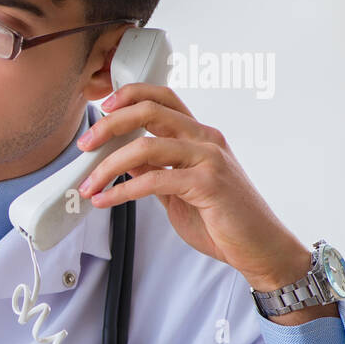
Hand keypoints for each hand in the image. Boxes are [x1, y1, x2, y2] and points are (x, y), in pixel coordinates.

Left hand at [75, 83, 313, 295]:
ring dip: (107, 166)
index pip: (162, 98)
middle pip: (150, 111)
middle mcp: (205, 139)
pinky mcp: (208, 184)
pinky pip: (154, 180)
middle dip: (108, 125)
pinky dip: (121, 191)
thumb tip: (124, 158)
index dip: (130, 95)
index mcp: (199, 135)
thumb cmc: (222, 220)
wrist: (259, 248)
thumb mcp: (178, 189)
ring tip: (87, 185)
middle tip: (84, 145)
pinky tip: (105, 200)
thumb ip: (154, 169)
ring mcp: (209, 159)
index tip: (101, 107)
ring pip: (146, 145)